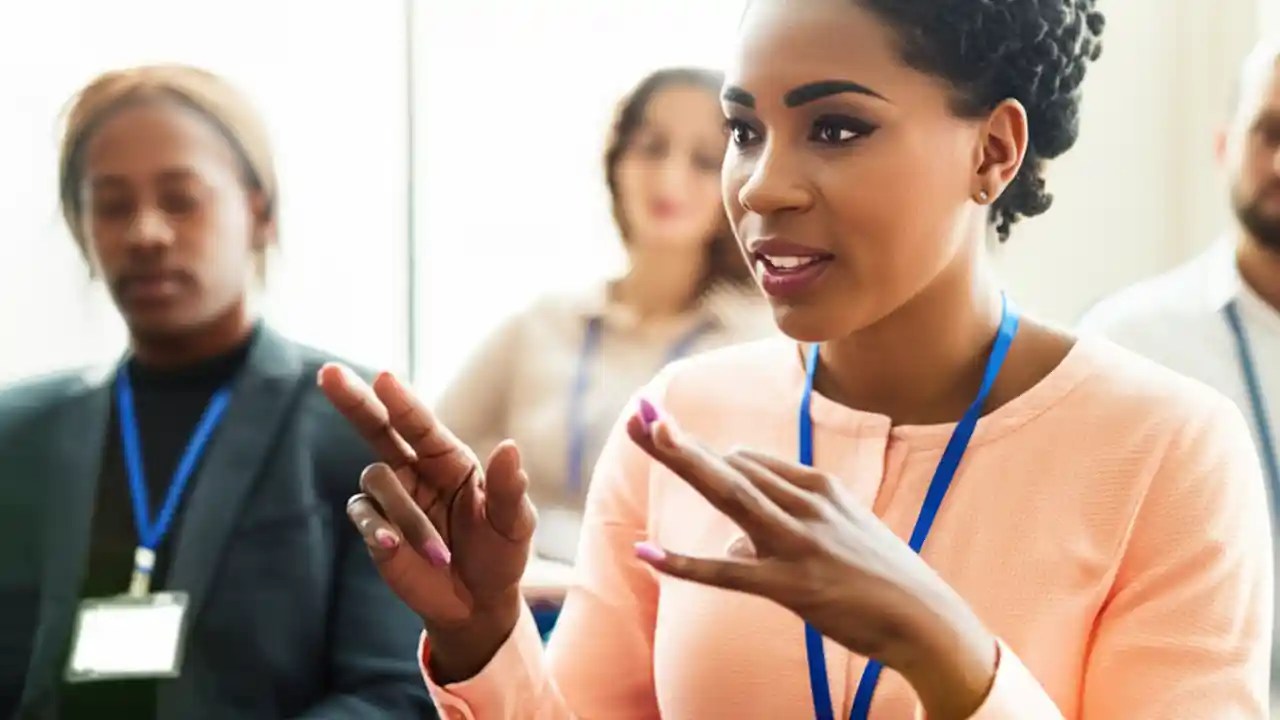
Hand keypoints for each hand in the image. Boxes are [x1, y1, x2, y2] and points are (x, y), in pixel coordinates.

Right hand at [317, 364, 535, 680]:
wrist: (477, 603)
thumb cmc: (501, 554)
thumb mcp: (515, 525)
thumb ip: (510, 490)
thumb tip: (510, 448)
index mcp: (451, 458)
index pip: (421, 422)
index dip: (402, 400)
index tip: (384, 377)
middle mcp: (415, 469)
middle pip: (376, 426)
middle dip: (353, 400)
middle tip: (328, 373)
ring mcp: (391, 497)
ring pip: (377, 480)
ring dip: (407, 515)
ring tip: (441, 554)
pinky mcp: (375, 528)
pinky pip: (364, 515)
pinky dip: (377, 528)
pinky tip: (392, 547)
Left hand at [626, 399, 996, 718]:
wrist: (927, 619)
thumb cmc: (879, 577)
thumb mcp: (841, 533)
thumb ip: (788, 526)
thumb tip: (736, 545)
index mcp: (819, 488)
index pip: (749, 463)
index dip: (705, 456)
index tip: (665, 435)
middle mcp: (807, 506)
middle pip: (731, 465)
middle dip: (682, 438)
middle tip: (639, 412)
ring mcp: (798, 544)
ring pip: (729, 497)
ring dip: (684, 462)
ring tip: (644, 434)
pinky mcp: (791, 587)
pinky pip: (727, 572)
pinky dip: (684, 564)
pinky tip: (647, 553)